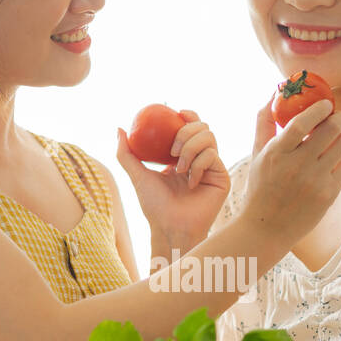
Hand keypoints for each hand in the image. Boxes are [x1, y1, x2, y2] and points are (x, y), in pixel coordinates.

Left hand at [115, 110, 229, 247]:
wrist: (170, 227)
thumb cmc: (155, 206)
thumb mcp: (137, 175)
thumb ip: (127, 153)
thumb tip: (119, 128)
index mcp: (184, 155)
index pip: (190, 126)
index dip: (187, 115)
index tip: (174, 113)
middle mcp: (200, 158)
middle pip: (203, 126)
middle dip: (185, 131)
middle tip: (172, 150)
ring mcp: (212, 167)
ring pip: (209, 137)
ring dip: (190, 148)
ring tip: (179, 169)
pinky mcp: (222, 176)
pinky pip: (212, 156)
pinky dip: (198, 165)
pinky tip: (191, 182)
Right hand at [239, 97, 340, 243]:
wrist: (266, 228)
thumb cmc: (260, 187)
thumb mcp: (256, 154)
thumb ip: (264, 122)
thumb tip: (273, 94)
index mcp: (276, 154)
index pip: (301, 124)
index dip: (317, 110)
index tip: (326, 103)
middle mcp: (296, 167)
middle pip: (328, 132)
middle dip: (338, 119)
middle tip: (338, 116)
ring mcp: (314, 181)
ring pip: (340, 148)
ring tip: (336, 138)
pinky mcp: (328, 195)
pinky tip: (333, 161)